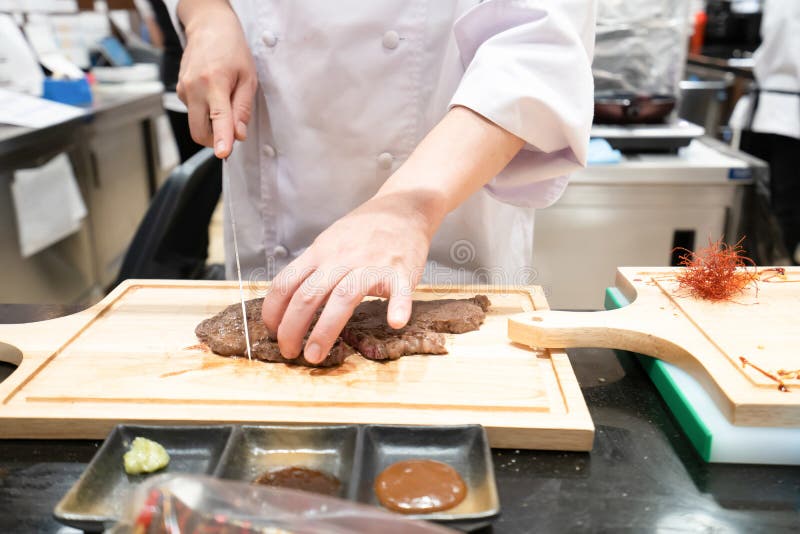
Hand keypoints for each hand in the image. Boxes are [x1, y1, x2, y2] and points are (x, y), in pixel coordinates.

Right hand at [176, 0, 256, 157]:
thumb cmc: (232, 50)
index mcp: (214, 83)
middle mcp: (194, 88)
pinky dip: (206, 113)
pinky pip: (194, 112)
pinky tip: (214, 94)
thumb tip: (239, 134)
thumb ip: (243, 108)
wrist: (209, 27)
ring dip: (212, 124)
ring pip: (196, 124)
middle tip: (232, 131)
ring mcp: (183, 90)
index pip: (218, 118)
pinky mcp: (180, 91)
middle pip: (199, 131)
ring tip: (225, 100)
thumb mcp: (248, 78)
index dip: (221, 139)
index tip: (222, 153)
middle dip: (216, 140)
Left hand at [261, 190, 444, 363]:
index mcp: (320, 253)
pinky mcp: (400, 270)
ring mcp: (370, 265)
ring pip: (342, 298)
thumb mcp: (329, 241)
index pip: (286, 283)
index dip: (273, 311)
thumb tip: (287, 300)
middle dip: (292, 329)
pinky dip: (397, 306)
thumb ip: (312, 268)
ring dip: (325, 330)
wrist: (403, 207)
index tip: (272, 332)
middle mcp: (340, 259)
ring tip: (315, 355)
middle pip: (307, 296)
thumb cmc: (364, 230)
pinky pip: (398, 291)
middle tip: (289, 353)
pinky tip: (395, 323)